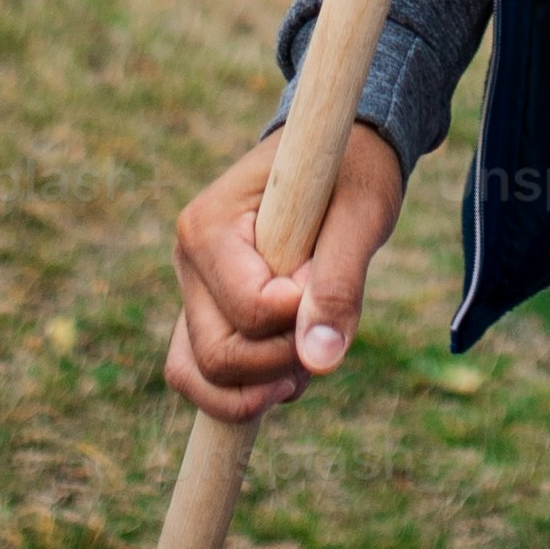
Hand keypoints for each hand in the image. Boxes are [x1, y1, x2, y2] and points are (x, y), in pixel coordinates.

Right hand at [166, 122, 406, 422]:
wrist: (334, 159)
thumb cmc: (351, 173)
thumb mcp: (362, 215)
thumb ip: (339, 284)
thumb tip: (320, 361)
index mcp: (210, 225)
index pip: (250, 310)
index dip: (303, 311)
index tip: (328, 269)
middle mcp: (187, 261)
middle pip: (216, 356)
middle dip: (281, 361)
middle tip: (325, 321)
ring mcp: (191, 291)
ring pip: (198, 376)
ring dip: (261, 385)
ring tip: (307, 354)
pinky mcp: (205, 313)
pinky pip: (203, 376)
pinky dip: (248, 389)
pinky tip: (293, 367)